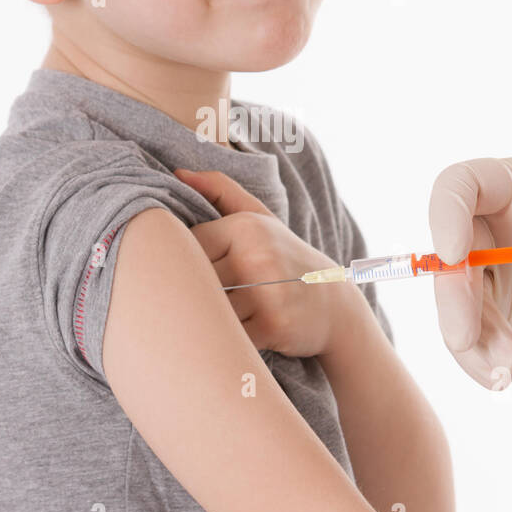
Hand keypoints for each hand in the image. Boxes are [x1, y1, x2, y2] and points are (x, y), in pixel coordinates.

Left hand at [173, 168, 364, 356]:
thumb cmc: (286, 258)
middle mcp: (256, 256)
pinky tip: (242, 331)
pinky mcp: (272, 326)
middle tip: (212, 296)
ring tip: (227, 313)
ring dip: (213, 317)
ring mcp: (266, 292)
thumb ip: (219, 190)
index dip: (191, 262)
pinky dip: (228, 338)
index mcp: (246, 227)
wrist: (334, 305)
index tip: (208, 270)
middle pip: (196, 279)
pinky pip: (227, 335)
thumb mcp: (260, 217)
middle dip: (199, 291)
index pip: (188, 248)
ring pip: (210, 309)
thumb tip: (177, 173)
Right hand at [428, 157, 511, 388]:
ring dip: (472, 339)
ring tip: (511, 364)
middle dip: (453, 299)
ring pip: (453, 303)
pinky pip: (469, 337)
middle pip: (447, 255)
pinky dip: (479, 360)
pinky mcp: (488, 315)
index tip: (454, 254)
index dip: (446, 215)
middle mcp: (485, 228)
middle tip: (465, 337)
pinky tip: (501, 375)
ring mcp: (483, 273)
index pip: (459, 186)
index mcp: (509, 188)